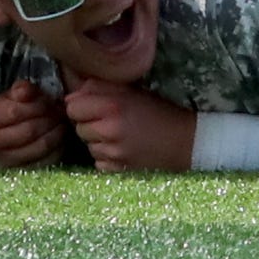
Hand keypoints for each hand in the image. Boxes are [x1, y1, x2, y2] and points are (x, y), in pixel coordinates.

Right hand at [0, 80, 66, 168]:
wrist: (3, 130)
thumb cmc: (12, 107)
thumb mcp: (14, 94)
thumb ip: (21, 90)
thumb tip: (25, 91)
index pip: (14, 112)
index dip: (37, 105)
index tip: (49, 101)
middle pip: (28, 131)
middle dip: (49, 119)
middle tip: (59, 111)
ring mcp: (3, 160)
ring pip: (39, 147)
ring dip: (56, 132)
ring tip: (61, 122)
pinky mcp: (19, 171)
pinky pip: (46, 161)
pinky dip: (57, 147)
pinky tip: (59, 136)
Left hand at [64, 79, 196, 172]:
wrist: (186, 143)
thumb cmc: (160, 112)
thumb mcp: (134, 92)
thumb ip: (102, 87)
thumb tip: (72, 94)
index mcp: (113, 105)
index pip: (72, 105)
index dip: (82, 104)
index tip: (95, 105)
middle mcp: (110, 130)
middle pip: (78, 127)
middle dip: (90, 123)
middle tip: (112, 120)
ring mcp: (112, 153)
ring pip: (88, 145)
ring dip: (99, 141)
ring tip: (121, 135)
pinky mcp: (116, 171)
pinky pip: (98, 162)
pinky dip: (107, 157)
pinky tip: (124, 150)